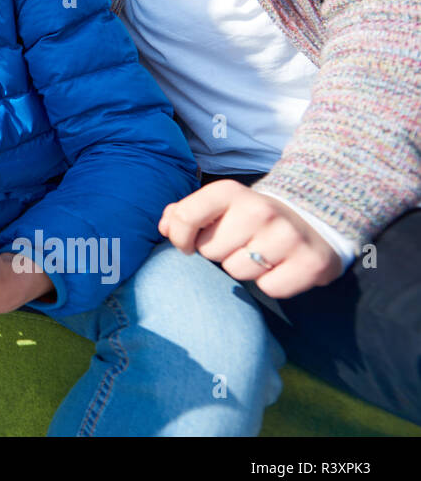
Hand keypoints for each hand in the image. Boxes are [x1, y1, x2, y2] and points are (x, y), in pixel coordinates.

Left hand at [159, 181, 340, 298]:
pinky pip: (269, 288)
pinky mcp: (311, 263)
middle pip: (210, 251)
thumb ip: (187, 212)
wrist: (315, 219)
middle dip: (219, 251)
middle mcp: (261, 210)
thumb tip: (164, 226)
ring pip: (236, 272)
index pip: (185, 217)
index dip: (179, 236)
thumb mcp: (221, 205)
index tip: (187, 244)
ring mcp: (288, 236)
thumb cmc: (253, 217)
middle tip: (242, 241)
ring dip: (244, 269)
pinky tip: (281, 266)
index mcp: (232, 192)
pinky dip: (272, 283)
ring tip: (262, 253)